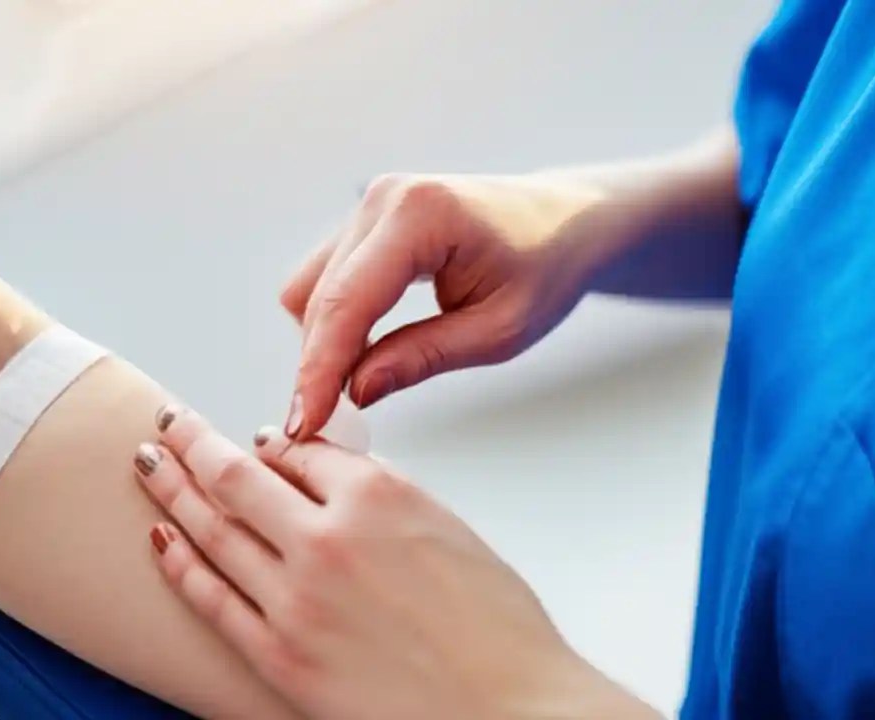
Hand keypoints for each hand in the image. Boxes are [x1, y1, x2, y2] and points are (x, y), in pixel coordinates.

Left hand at [134, 405, 650, 719]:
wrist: (508, 710)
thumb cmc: (496, 631)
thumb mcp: (449, 531)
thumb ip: (386, 495)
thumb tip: (339, 475)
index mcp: (379, 496)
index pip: (302, 449)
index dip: (270, 438)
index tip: (253, 435)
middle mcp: (328, 537)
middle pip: (237, 474)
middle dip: (194, 440)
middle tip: (171, 421)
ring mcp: (296, 597)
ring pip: (213, 527)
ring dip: (172, 487)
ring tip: (147, 462)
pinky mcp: (278, 654)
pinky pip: (212, 597)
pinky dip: (180, 563)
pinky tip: (161, 539)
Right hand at [282, 172, 609, 438]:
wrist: (568, 222)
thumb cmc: (547, 268)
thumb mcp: (499, 330)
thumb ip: (423, 356)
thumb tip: (355, 390)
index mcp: (420, 214)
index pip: (348, 302)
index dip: (319, 370)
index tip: (306, 424)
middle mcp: (384, 199)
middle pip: (320, 299)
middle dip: (319, 365)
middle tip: (330, 427)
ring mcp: (371, 205)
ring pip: (311, 290)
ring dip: (324, 344)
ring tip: (354, 393)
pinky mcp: (367, 222)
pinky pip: (326, 279)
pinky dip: (334, 323)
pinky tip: (362, 358)